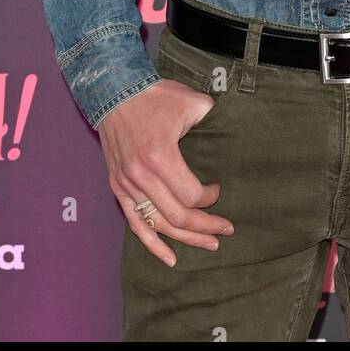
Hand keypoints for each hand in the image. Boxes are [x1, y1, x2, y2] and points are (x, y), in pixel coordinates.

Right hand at [99, 79, 234, 267]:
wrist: (114, 91)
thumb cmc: (156, 96)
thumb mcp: (191, 102)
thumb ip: (213, 118)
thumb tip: (234, 128)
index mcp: (160, 156)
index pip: (190, 195)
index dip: (209, 198)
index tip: (218, 190)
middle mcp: (141, 175)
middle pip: (177, 216)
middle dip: (205, 226)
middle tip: (226, 229)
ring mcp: (127, 184)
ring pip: (158, 224)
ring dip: (185, 238)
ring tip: (209, 244)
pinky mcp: (118, 186)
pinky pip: (135, 223)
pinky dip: (152, 244)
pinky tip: (169, 258)